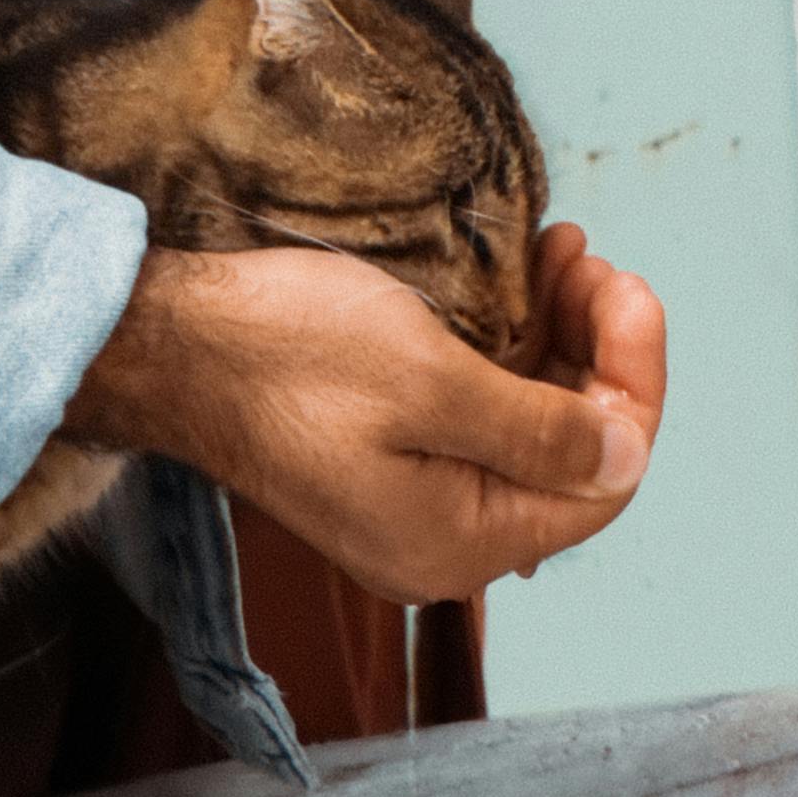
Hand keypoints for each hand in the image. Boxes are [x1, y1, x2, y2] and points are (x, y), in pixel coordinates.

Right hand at [63, 222, 663, 606]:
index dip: (631, 384)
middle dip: (598, 354)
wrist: (166, 341)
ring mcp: (412, 502)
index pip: (599, 482)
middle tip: (591, 260)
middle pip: (568, 457)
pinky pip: (479, 420)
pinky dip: (509, 353)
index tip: (629, 288)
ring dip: (558, 343)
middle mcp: (442, 541)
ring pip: (526, 429)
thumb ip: (537, 429)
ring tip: (561, 254)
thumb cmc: (284, 352)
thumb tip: (629, 457)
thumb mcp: (426, 380)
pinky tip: (518, 288)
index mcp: (457, 542)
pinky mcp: (385, 461)